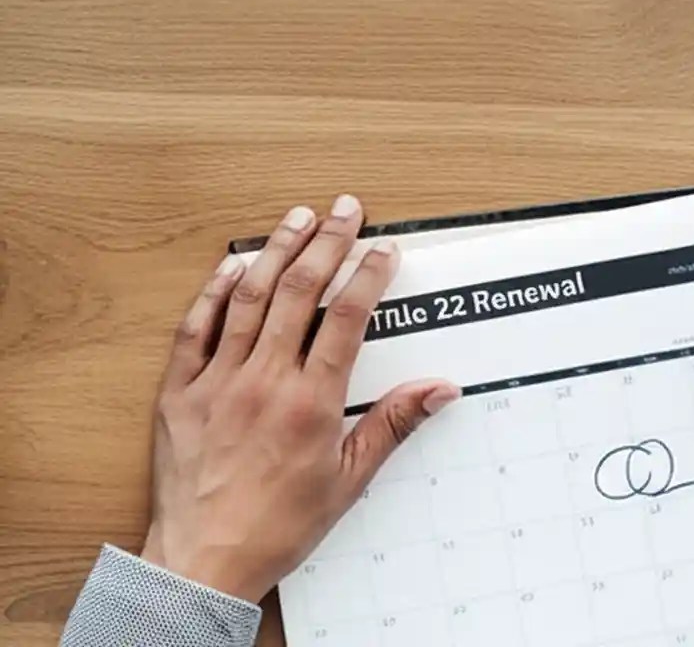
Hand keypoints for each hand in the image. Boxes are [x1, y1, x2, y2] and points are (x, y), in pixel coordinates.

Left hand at [140, 196, 458, 602]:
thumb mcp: (349, 480)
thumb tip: (438, 390)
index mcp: (311, 403)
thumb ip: (392, 425)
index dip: (367, 277)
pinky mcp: (179, 392)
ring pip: (249, 299)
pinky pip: (195, 328)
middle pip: (300, 293)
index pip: (346, 319)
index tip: (382, 250)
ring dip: (276, 251)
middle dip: (328, 244)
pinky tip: (234, 266)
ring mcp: (217, 382)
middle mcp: (264, 382)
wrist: (205, 560)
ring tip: (298, 218)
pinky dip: (214, 292)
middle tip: (345, 209)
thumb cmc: (278, 526)